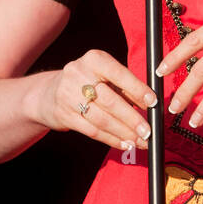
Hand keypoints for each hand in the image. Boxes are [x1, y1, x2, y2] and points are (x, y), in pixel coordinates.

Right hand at [31, 50, 157, 151]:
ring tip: (140, 141)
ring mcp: (68, 96)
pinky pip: (93, 131)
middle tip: (148, 131)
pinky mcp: (64, 115)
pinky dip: (112, 139)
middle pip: (110, 101)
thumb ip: (125, 87)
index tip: (153, 103)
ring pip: (102, 119)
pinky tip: (125, 143)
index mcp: (94, 59)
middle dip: (132, 119)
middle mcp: (78, 75)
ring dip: (124, 133)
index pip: (119, 74)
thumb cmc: (87, 83)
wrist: (49, 93)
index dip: (138, 90)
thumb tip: (150, 105)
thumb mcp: (104, 76)